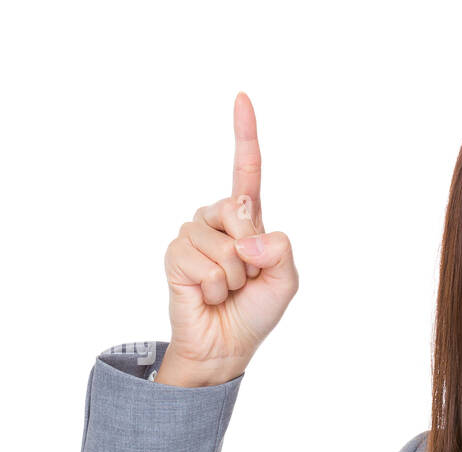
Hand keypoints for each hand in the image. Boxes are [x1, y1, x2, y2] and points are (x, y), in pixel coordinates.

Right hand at [159, 91, 298, 386]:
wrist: (227, 345)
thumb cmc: (256, 311)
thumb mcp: (286, 280)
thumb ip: (279, 249)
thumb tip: (245, 239)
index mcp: (247, 220)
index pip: (245, 171)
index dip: (244, 135)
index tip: (242, 97)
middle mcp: (217, 221)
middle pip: (240, 214)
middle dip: (251, 255)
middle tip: (246, 280)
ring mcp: (193, 236)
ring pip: (223, 246)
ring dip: (233, 278)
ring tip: (226, 291)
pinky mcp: (175, 255)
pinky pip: (204, 264)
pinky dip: (215, 287)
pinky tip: (209, 296)